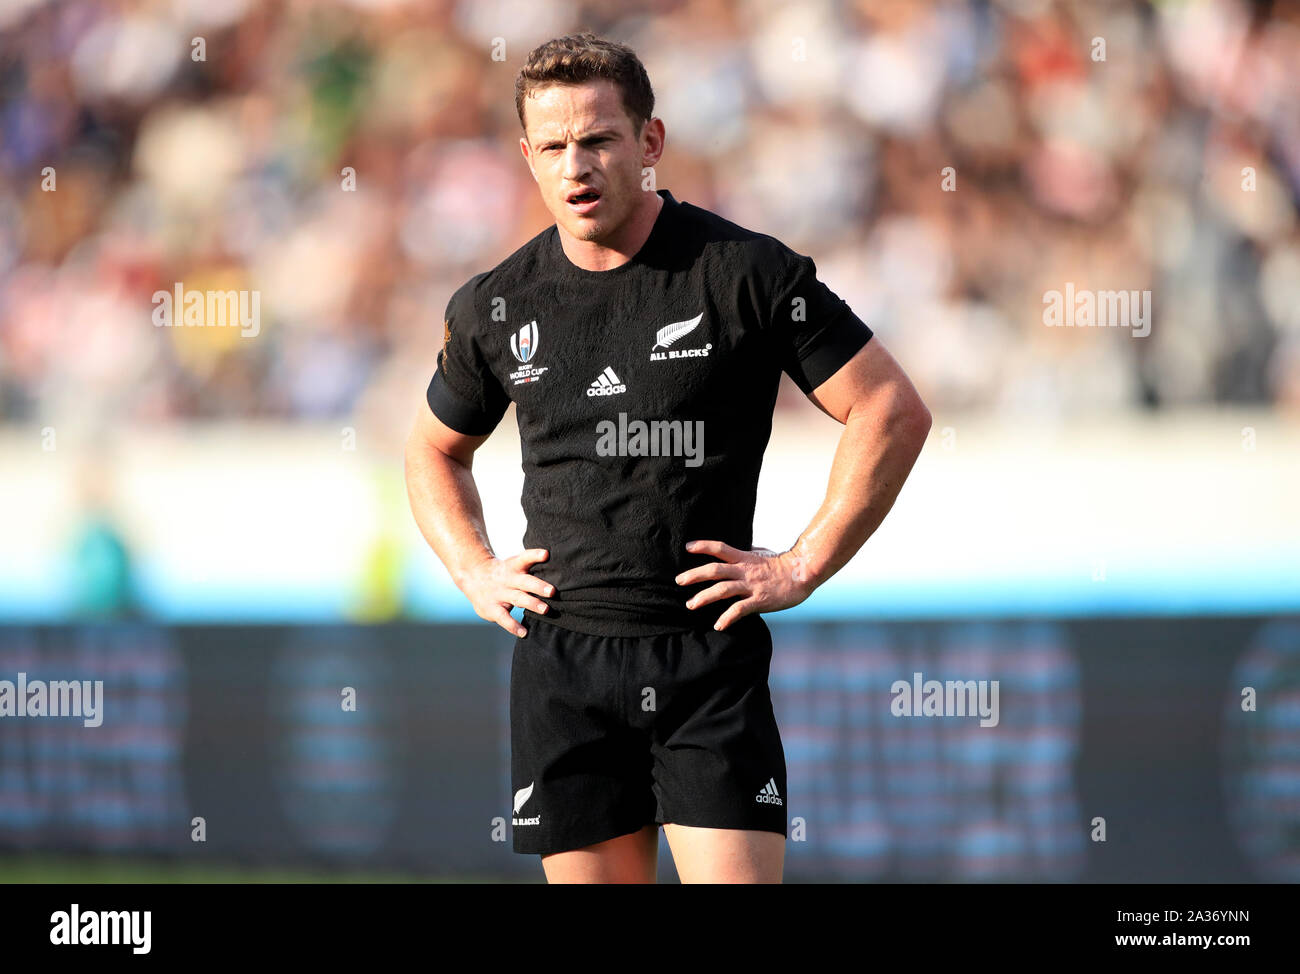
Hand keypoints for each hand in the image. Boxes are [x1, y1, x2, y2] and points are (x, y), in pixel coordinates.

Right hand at [458, 548, 552, 636]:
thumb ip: (531, 568)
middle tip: (552, 591)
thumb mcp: (514, 565)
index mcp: (514, 566)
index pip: (524, 558)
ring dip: (532, 604)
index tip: (546, 554)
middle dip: (538, 586)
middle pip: (525, 581)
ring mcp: (499, 594)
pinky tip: (524, 632)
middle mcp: (508, 579)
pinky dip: (513, 626)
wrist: (473, 576)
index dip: (535, 555)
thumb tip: (560, 574)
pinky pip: (504, 618)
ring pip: (517, 598)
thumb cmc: (504, 573)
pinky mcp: (492, 608)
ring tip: (546, 610)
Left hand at [675, 540, 813, 630]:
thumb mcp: (762, 554)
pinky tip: (718, 625)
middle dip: (694, 575)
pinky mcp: (760, 600)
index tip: (687, 547)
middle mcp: (745, 570)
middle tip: (678, 580)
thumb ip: (747, 553)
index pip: (720, 548)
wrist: (802, 573)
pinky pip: (740, 610)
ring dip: (704, 597)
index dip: (703, 546)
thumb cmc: (782, 564)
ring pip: (723, 590)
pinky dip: (727, 618)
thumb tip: (737, 549)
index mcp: (745, 558)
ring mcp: (752, 586)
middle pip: (715, 570)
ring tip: (690, 604)